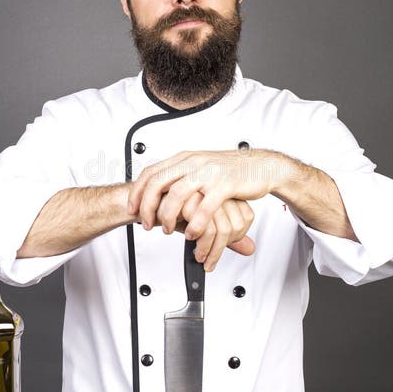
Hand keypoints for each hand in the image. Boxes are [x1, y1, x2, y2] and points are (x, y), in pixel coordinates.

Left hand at [128, 149, 278, 242]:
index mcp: (185, 158)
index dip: (137, 192)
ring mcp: (209, 173)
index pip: (151, 172)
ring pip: (177, 195)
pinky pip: (204, 207)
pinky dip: (195, 223)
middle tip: (146, 224)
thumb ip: (180, 175)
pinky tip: (192, 233)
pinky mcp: (225, 185)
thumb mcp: (199, 167)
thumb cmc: (230, 170)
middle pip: (159, 183)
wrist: (260, 166)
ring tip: (167, 230)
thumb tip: (159, 188)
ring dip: (168, 216)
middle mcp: (193, 163)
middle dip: (148, 207)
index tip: (132, 208)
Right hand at [162, 192, 254, 271]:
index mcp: (227, 193)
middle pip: (236, 226)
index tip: (219, 245)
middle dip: (220, 249)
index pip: (247, 218)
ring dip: (209, 250)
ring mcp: (206, 195)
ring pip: (223, 230)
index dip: (236, 238)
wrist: (150, 202)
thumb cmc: (179, 210)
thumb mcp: (209, 224)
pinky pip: (206, 231)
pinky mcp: (193, 202)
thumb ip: (231, 237)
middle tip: (207, 257)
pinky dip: (198, 245)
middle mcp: (219, 191)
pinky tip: (190, 244)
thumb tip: (250, 249)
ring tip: (198, 255)